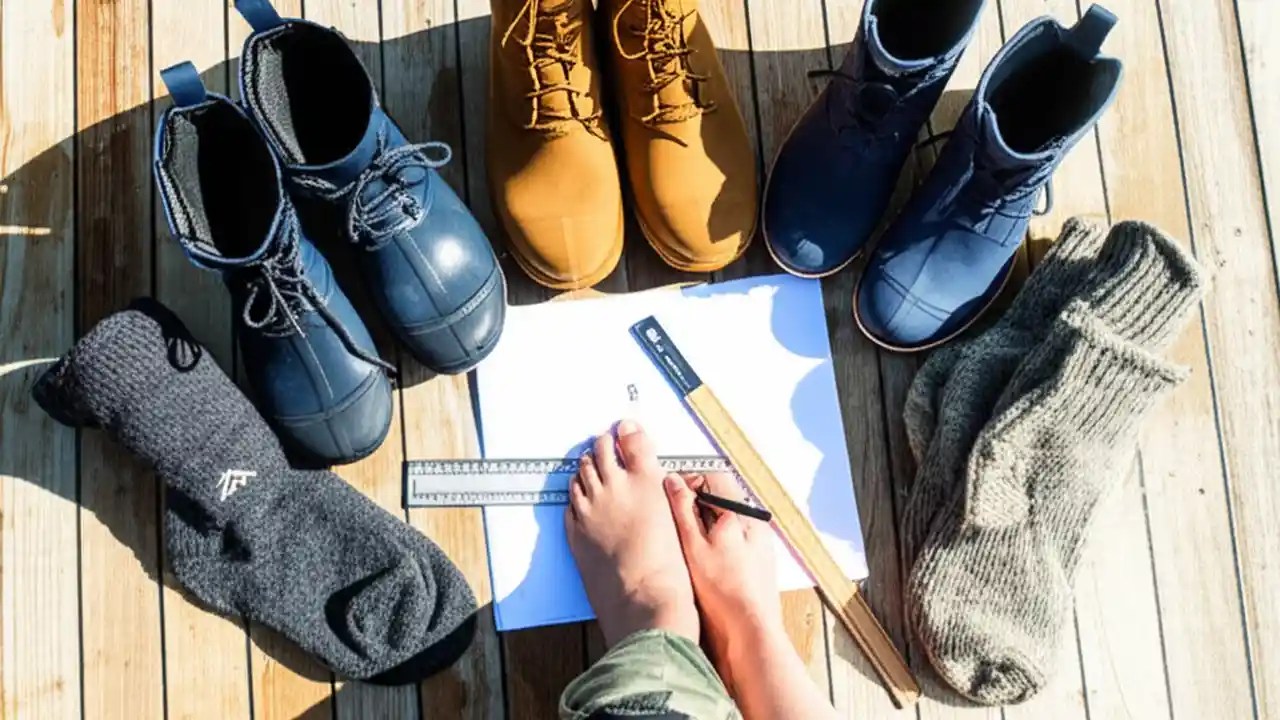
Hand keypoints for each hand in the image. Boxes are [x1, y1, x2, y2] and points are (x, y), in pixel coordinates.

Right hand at [663, 472, 783, 665]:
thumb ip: (683, 511)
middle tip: (675, 523)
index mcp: (743, 513)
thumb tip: (673, 482)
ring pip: (725, 519)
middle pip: (721, 497)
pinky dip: (715, 542)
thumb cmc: (725, 592)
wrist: (750, 631)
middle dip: (696, 505)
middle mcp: (755, 523)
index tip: (671, 498)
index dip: (689, 484)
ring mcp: (758, 542)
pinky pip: (733, 539)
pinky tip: (702, 562)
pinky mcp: (756, 561)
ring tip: (686, 545)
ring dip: (704, 524)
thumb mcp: (694, 547)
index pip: (714, 478)